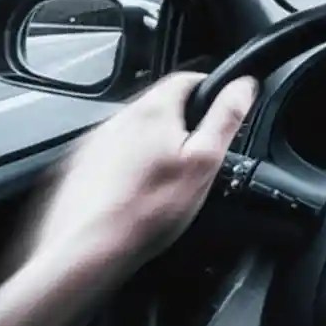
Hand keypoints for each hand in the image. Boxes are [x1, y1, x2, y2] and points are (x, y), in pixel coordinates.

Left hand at [23, 72, 256, 278]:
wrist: (91, 247)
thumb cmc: (149, 210)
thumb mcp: (203, 162)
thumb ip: (226, 118)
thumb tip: (244, 86)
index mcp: (154, 109)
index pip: (188, 78)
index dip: (210, 90)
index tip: (220, 108)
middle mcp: (120, 116)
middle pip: (161, 105)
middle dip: (182, 123)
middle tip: (197, 154)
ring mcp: (96, 140)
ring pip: (137, 130)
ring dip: (154, 144)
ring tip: (166, 180)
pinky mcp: (82, 164)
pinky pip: (114, 153)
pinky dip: (129, 165)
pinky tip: (138, 193)